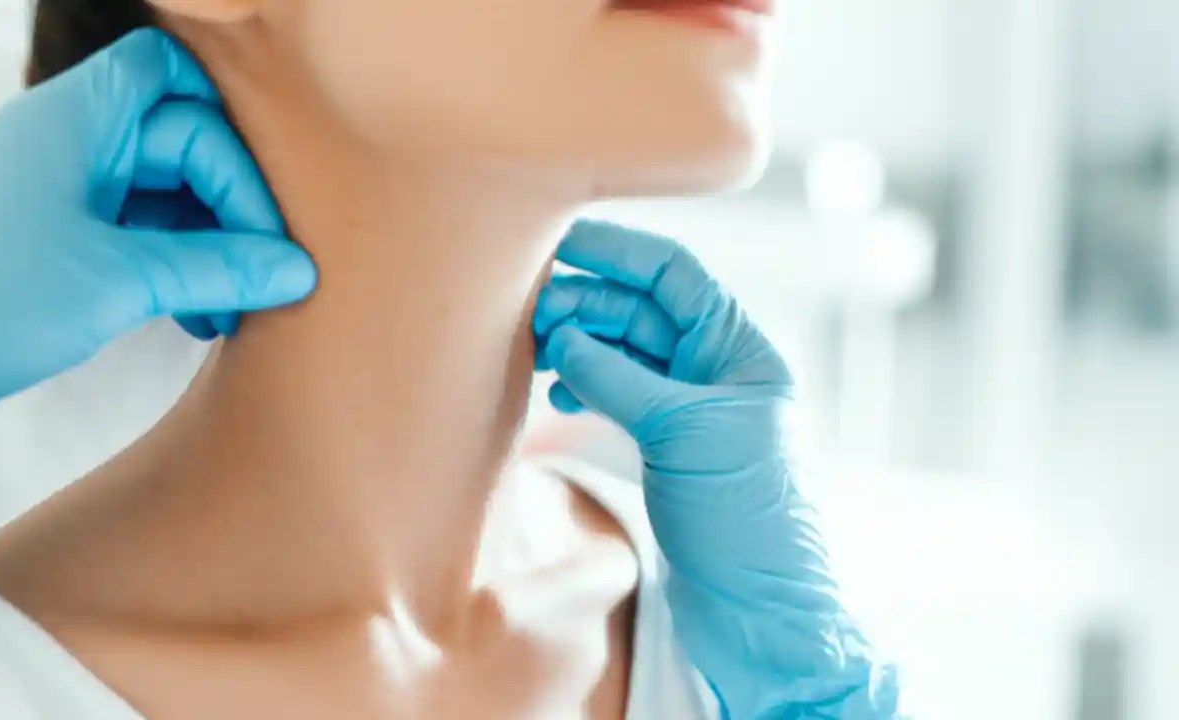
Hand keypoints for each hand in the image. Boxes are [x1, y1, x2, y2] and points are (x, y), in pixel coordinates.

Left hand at [0, 29, 315, 456]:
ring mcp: (56, 186)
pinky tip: (193, 315)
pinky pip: (134, 229)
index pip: (181, 92)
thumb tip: (298, 271)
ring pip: (162, 192)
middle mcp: (66, 139)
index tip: (263, 234)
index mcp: (74, 118)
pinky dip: (172, 263)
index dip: (232, 155)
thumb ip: (218, 268)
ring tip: (227, 310)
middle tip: (260, 276)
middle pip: (180, 142)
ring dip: (206, 245)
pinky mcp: (50, 234)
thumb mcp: (118, 282)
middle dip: (228, 209)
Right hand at [535, 222, 898, 717]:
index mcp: (741, 351)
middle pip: (641, 312)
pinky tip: (556, 396)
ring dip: (578, 346)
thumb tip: (561, 334)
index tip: (559, 240)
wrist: (761, 614)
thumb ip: (617, 378)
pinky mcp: (667, 451)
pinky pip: (617, 400)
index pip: (675, 275)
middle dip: (586, 304)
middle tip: (529, 311)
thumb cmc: (749, 522)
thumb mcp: (684, 433)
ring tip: (535, 351)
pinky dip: (584, 390)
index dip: (618, 252)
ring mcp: (690, 412)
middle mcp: (717, 373)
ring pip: (623, 356)